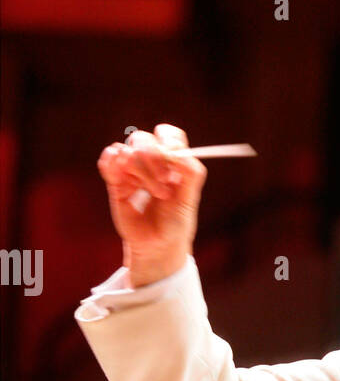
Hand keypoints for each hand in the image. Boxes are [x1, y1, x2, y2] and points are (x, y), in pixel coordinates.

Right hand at [97, 124, 206, 285]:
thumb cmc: (176, 223)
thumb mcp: (189, 199)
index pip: (168, 134)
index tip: (172, 156)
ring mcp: (132, 171)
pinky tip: (125, 182)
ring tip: (154, 194)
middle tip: (165, 184)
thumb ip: (190, 173)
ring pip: (127, 151)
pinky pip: (108, 159)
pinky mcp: (115, 181)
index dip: (168, 139)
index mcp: (172, 162)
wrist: (157, 246)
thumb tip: (177, 150)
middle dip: (155, 160)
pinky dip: (113, 163)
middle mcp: (151, 162)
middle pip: (144, 139)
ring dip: (142, 172)